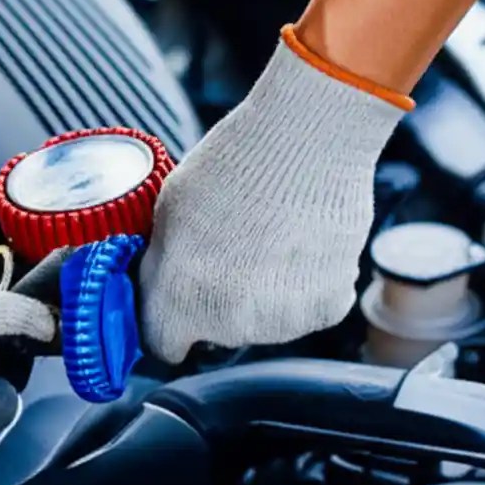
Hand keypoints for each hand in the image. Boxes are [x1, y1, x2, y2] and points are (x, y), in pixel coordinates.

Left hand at [138, 31, 408, 363]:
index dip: (169, 321)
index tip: (178, 302)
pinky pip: (306, 309)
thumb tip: (158, 285)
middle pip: (217, 333)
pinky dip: (305, 286)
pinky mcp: (327, 309)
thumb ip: (162, 264)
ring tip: (270, 239)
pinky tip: (300, 244)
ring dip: (263, 295)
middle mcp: (229, 324)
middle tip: (233, 249)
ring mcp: (282, 322)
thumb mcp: (167, 211)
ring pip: (264, 324)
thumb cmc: (235, 164)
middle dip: (218, 301)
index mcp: (179, 302)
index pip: (163, 344)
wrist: (306, 141)